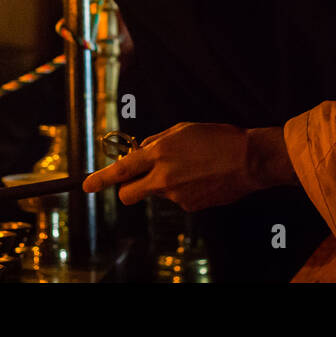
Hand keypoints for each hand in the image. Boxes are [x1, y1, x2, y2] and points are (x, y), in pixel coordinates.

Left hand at [81, 122, 258, 211]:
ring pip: (157, 193)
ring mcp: (176, 196)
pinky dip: (183, 189)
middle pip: (128, 194)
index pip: (121, 170)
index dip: (100, 179)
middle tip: (137, 180)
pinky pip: (177, 198)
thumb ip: (156, 142)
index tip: (86, 186)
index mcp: (159, 153)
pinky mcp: (190, 207)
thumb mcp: (182, 130)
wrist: (249, 160)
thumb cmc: (217, 138)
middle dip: (127, 189)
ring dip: (165, 183)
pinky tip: (201, 177)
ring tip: (191, 167)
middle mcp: (163, 178)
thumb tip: (140, 152)